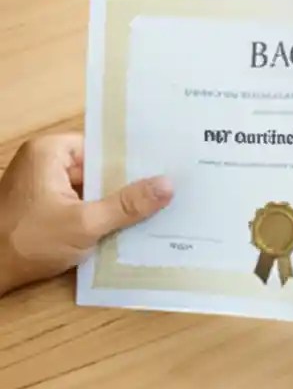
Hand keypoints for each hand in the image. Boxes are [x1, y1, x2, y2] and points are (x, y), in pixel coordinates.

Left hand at [0, 133, 172, 295]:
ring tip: (156, 210)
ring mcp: (41, 187)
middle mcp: (43, 163)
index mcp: (49, 153)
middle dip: (127, 185)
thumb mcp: (86, 223)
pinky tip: (127, 227)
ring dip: (115, 204)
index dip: (132, 159)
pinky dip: (99, 216)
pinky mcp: (42, 209)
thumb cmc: (29, 241)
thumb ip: (127, 205)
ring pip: (91, 190)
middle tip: (168, 192)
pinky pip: (80, 205)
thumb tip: (168, 185)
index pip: (101, 147)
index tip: (165, 168)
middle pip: (98, 169)